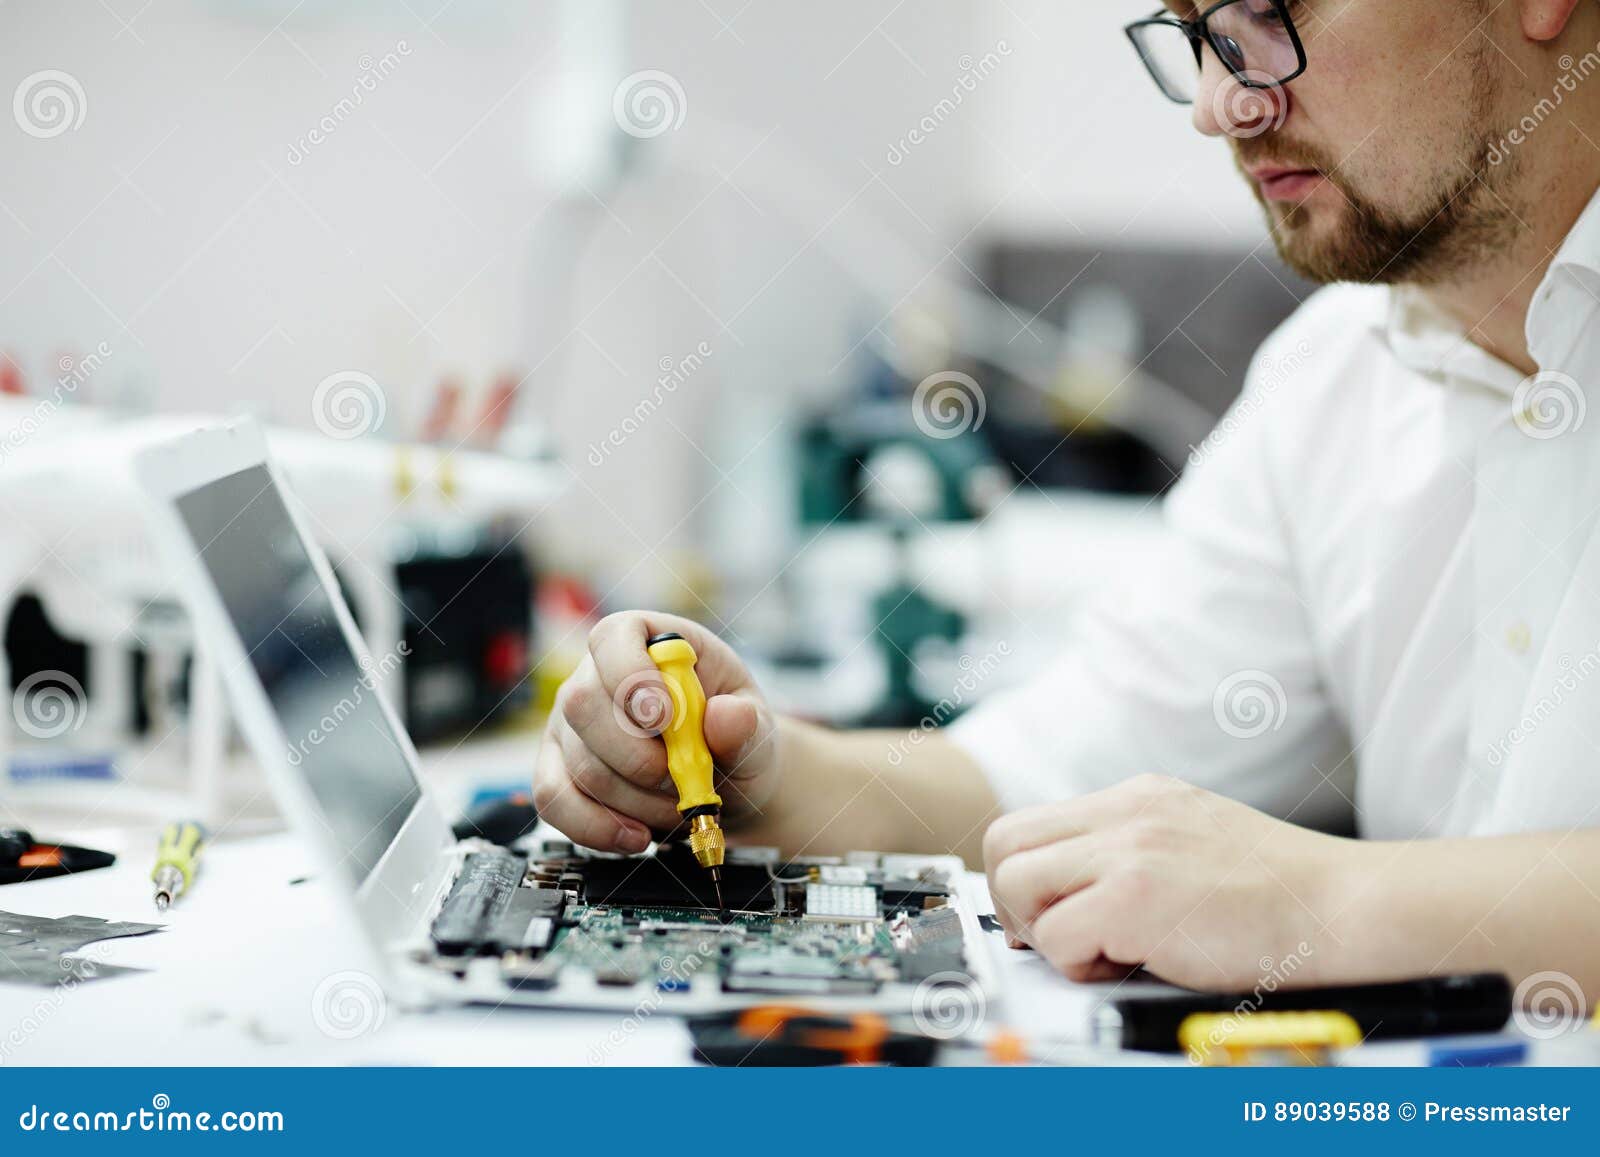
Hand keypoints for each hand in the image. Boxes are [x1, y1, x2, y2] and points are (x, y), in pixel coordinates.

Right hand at [532, 611, 781, 852]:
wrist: (725, 785)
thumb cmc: (733, 739)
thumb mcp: (756, 726)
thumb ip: (746, 723)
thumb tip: (728, 716)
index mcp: (647, 642)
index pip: (613, 637)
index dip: (630, 673)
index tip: (666, 717)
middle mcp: (595, 677)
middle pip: (582, 704)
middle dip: (638, 756)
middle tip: (682, 779)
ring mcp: (569, 726)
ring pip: (579, 763)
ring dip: (636, 799)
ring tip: (678, 805)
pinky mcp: (557, 770)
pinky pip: (555, 801)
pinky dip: (598, 828)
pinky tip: (638, 835)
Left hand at [984, 774, 1348, 988]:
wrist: (1340, 906)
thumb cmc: (1278, 891)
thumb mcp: (1192, 838)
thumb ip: (1130, 851)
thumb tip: (1067, 892)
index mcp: (1136, 798)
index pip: (1032, 823)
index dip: (1024, 876)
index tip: (1044, 913)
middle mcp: (1125, 813)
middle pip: (1005, 843)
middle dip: (1014, 900)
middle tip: (1054, 936)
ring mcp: (1128, 850)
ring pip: (1015, 881)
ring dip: (1041, 929)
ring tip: (1094, 950)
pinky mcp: (1136, 896)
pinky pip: (1056, 934)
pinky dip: (1076, 962)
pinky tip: (1124, 964)